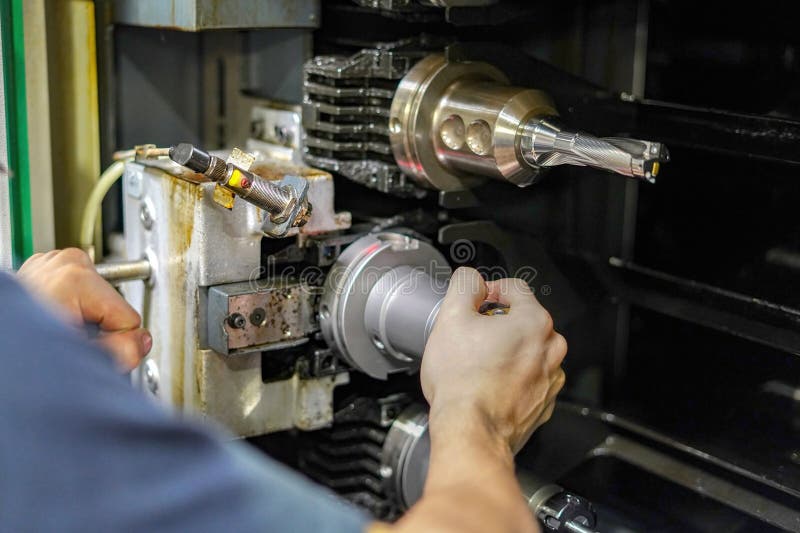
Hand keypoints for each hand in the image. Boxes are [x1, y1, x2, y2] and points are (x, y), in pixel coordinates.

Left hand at [17, 248, 151, 369]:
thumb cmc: (19, 350)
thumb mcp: (80, 358)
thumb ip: (121, 352)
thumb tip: (140, 342)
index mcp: (77, 276)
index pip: (128, 319)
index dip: (116, 343)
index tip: (93, 352)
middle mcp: (64, 261)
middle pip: (112, 306)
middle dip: (99, 331)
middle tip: (72, 345)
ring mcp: (49, 263)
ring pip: (94, 301)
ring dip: (83, 322)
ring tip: (58, 335)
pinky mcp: (41, 269)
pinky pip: (74, 294)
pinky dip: (68, 311)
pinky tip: (51, 324)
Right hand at [422, 267, 566, 452]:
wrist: (471, 432)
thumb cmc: (462, 382)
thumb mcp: (451, 317)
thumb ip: (464, 285)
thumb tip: (471, 279)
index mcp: (534, 322)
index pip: (514, 288)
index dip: (488, 291)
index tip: (476, 303)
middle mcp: (551, 349)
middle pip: (523, 320)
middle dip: (497, 323)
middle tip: (471, 336)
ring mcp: (550, 379)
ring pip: (527, 351)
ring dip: (506, 351)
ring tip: (477, 364)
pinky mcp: (543, 404)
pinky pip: (528, 380)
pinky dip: (511, 379)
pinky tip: (487, 385)